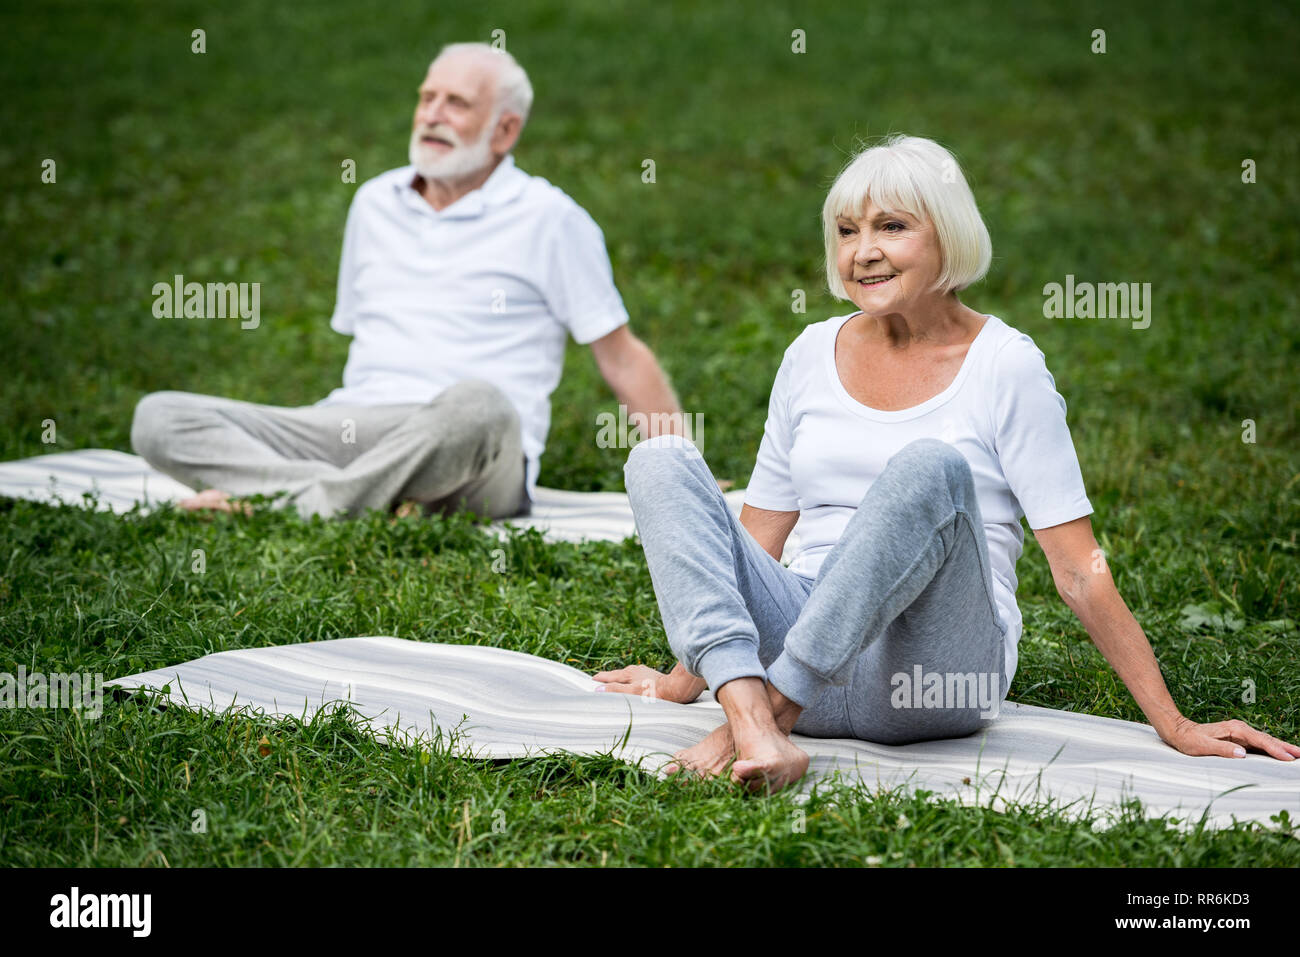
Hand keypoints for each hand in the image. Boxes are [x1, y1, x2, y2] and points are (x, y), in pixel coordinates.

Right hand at [591, 664, 702, 703]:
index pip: (609, 675)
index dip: (599, 678)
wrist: (677, 689)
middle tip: (597, 683)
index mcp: (628, 673)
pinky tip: (632, 688)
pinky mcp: (651, 677)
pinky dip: (629, 684)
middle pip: (617, 675)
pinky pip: (635, 680)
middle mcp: (635, 670)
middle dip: (608, 679)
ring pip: (627, 677)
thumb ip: (616, 690)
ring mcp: (644, 673)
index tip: (590, 680)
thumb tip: (598, 689)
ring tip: (612, 686)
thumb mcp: (632, 693)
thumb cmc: (655, 692)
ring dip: (619, 681)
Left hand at [1160, 715, 1299, 760]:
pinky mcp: (1239, 739)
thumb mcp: (1202, 746)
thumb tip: (1242, 754)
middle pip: (1267, 739)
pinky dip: (1271, 749)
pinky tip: (1280, 755)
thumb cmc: (1189, 740)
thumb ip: (1222, 749)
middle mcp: (1240, 730)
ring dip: (1281, 748)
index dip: (1275, 750)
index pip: (1260, 741)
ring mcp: (1240, 734)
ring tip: (1297, 755)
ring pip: (1265, 742)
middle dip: (1285, 747)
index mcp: (1235, 730)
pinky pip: (1259, 745)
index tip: (1288, 758)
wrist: (1179, 731)